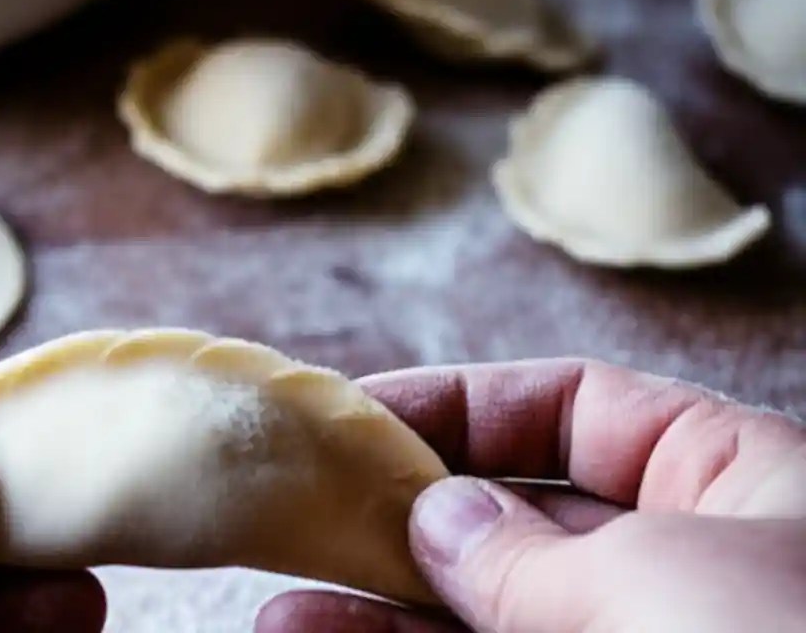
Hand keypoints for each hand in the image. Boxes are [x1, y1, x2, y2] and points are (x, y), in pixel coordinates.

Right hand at [257, 359, 805, 632]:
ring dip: (379, 612)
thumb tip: (436, 515)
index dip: (461, 406)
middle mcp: (683, 565)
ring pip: (486, 616)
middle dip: (401, 520)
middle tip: (300, 519)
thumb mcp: (658, 582)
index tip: (354, 420)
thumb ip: (527, 553)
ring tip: (282, 613)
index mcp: (735, 483)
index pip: (577, 409)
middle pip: (514, 518)